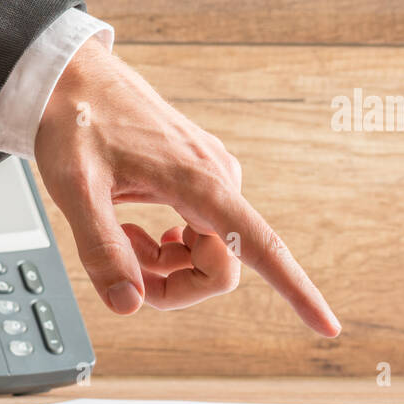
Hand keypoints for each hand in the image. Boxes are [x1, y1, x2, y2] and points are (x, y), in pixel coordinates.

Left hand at [33, 37, 339, 335]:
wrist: (75, 77)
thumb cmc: (76, 123)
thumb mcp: (75, 191)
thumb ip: (103, 251)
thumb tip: (128, 304)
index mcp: (200, 182)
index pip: (261, 247)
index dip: (297, 291)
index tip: (328, 327)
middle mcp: (219, 179)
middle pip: (223, 268)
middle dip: (174, 285)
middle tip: (123, 269)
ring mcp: (213, 177)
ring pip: (209, 254)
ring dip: (166, 265)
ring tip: (122, 236)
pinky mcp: (201, 177)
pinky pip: (200, 234)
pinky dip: (168, 247)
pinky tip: (138, 227)